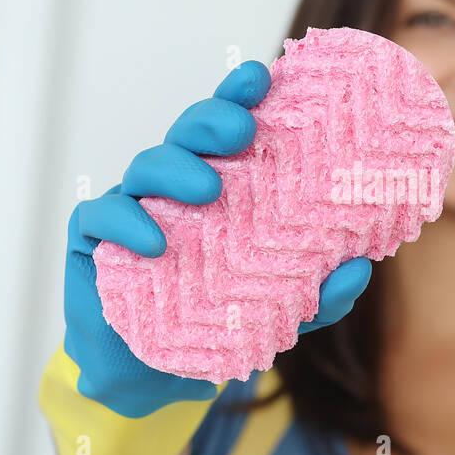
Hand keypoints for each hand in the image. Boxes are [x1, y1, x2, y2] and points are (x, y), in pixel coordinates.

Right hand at [62, 60, 371, 417]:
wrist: (151, 377)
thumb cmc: (213, 323)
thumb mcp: (280, 312)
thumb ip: (320, 294)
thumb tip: (361, 268)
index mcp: (218, 184)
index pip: (228, 129)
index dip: (239, 96)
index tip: (262, 77)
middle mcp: (173, 185)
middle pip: (188, 134)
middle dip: (213, 120)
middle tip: (243, 130)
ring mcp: (131, 206)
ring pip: (146, 166)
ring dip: (176, 169)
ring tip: (208, 187)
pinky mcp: (93, 239)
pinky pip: (102, 217)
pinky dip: (126, 222)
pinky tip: (152, 240)